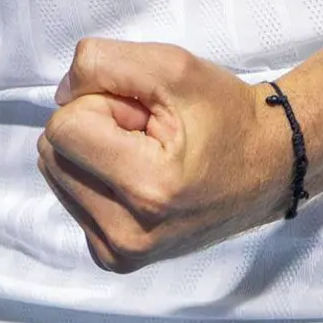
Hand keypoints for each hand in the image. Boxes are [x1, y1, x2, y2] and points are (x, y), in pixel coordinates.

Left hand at [36, 38, 296, 271]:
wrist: (269, 167)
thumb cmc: (225, 114)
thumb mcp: (171, 66)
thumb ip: (102, 63)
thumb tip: (59, 95)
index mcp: (146, 189)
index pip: (63, 127)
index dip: (103, 103)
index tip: (147, 114)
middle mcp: (127, 235)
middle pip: (53, 152)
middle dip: (95, 127)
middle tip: (148, 132)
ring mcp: (120, 253)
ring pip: (57, 173)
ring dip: (96, 152)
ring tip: (147, 154)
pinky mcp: (115, 259)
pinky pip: (71, 198)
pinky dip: (97, 178)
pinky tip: (139, 178)